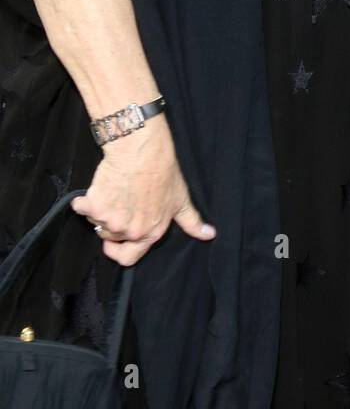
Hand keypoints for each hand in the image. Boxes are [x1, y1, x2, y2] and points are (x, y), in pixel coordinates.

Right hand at [71, 115, 215, 265]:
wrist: (142, 151)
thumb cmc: (163, 172)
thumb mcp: (180, 199)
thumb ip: (191, 221)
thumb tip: (210, 235)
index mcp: (150, 233)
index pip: (128, 258)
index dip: (118, 251)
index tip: (113, 242)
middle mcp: (130, 231)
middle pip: (109, 237)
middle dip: (110, 223)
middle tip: (118, 203)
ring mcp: (111, 221)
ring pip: (96, 222)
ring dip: (99, 209)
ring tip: (114, 189)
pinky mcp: (94, 206)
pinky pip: (81, 207)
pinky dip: (84, 199)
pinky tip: (98, 185)